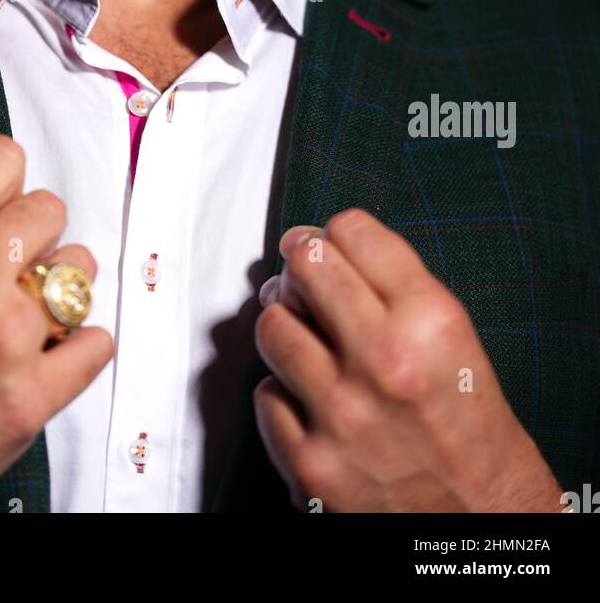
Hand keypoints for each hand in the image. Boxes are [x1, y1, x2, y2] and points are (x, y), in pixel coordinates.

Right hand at [0, 134, 112, 511]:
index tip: (2, 204)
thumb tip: (5, 201)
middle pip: (49, 210)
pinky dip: (78, 347)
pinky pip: (94, 343)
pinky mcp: (30, 397)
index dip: (4, 185)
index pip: (4, 159)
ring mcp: (5, 338)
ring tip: (26, 311)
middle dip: (33, 235)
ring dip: (59, 288)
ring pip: (79, 272)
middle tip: (12, 266)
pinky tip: (48, 352)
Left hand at [253, 208, 563, 512]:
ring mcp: (342, 415)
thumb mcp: (453, 336)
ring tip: (304, 333)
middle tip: (301, 266)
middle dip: (301, 258)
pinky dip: (283, 393)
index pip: (352, 231)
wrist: (482, 517)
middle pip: (305, 264)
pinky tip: (309, 398)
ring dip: (285, 323)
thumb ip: (393, 286)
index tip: (332, 240)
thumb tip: (323, 247)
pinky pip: (267, 396)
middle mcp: (385, 362)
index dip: (339, 231)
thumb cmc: (470, 425)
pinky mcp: (311, 463)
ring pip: (273, 325)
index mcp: (430, 322)